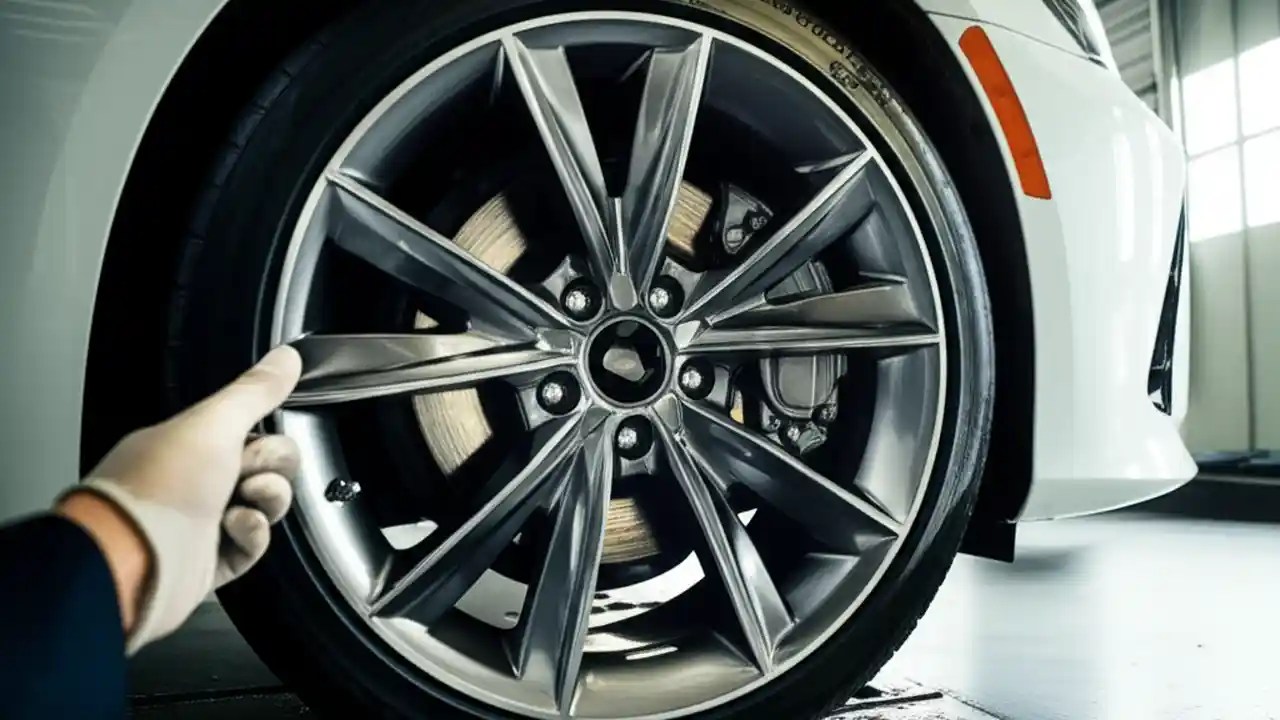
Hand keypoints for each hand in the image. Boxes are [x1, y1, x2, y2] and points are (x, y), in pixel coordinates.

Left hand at [59, 346, 302, 652]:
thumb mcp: (214, 423)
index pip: (251, 434)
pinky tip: (234, 529)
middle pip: (267, 471)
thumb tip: (286, 356)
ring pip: (265, 507)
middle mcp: (194, 482)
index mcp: (189, 445)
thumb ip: (255, 391)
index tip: (252, 443)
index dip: (265, 440)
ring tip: (242, 506)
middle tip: (248, 474)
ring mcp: (202, 523)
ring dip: (264, 503)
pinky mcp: (210, 562)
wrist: (136, 557)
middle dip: (270, 472)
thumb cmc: (160, 487)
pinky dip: (251, 536)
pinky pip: (253, 545)